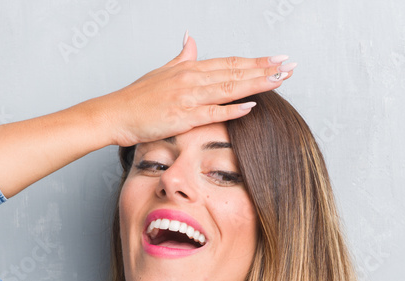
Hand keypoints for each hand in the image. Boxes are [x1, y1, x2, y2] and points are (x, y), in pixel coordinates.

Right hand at [96, 33, 293, 146]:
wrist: (115, 114)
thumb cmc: (137, 97)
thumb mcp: (162, 71)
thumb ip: (181, 56)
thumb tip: (191, 39)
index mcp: (189, 68)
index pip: (229, 62)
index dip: (254, 60)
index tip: (276, 59)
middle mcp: (191, 79)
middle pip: (235, 72)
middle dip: (264, 69)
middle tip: (289, 66)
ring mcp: (188, 97)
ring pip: (229, 88)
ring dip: (256, 83)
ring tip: (279, 80)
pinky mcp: (182, 117)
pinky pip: (212, 112)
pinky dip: (233, 109)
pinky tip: (251, 105)